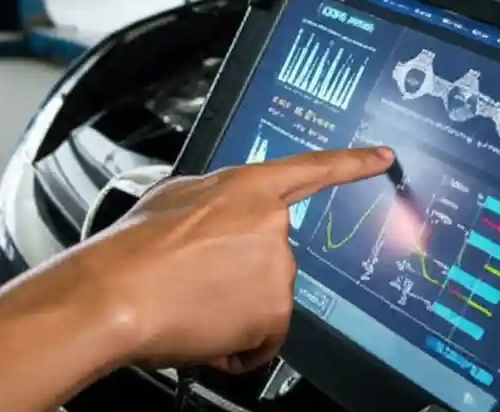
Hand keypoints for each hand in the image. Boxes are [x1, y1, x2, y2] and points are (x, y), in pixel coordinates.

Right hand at [75, 147, 392, 373]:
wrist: (117, 295)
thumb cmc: (133, 249)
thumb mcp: (172, 198)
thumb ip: (215, 200)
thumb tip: (219, 215)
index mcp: (248, 186)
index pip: (313, 169)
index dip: (353, 164)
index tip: (383, 158)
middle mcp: (272, 225)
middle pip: (273, 254)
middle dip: (242, 271)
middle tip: (198, 278)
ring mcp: (277, 269)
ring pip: (267, 295)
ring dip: (238, 306)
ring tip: (192, 301)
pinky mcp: (275, 313)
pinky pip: (265, 336)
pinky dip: (241, 341)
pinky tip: (204, 329)